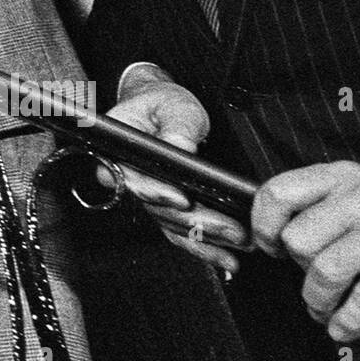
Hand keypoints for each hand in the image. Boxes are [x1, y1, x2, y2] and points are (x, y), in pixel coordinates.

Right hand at [104, 69, 249, 275]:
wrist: (166, 108)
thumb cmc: (163, 102)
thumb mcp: (174, 104)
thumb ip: (177, 123)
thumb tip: (180, 147)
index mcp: (119, 151)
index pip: (132, 179)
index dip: (156, 192)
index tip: (182, 199)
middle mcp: (129, 178)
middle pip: (158, 208)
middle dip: (197, 221)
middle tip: (231, 228)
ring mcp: (149, 196)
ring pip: (173, 225)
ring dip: (207, 238)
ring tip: (240, 243)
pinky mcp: (167, 207)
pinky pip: (181, 232)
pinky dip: (204, 247)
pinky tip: (226, 258)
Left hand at [252, 162, 359, 342]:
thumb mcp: (358, 186)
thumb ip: (319, 201)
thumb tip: (275, 238)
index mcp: (339, 176)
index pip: (277, 194)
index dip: (263, 226)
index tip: (269, 245)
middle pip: (298, 239)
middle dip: (298, 266)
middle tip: (310, 275)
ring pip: (325, 271)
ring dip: (318, 299)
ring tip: (322, 307)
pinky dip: (348, 320)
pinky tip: (343, 327)